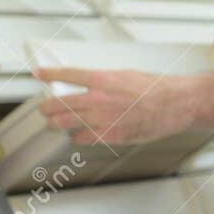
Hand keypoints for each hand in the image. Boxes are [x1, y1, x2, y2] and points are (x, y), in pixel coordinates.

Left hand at [33, 67, 202, 145]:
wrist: (173, 104)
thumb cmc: (156, 89)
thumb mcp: (125, 75)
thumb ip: (104, 81)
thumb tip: (89, 85)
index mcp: (102, 79)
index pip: (67, 75)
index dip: (49, 74)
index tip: (40, 74)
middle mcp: (98, 99)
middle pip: (59, 103)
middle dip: (47, 106)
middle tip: (44, 108)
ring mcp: (102, 119)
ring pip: (66, 123)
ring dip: (56, 123)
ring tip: (53, 123)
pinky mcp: (110, 135)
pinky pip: (83, 139)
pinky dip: (77, 138)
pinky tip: (77, 136)